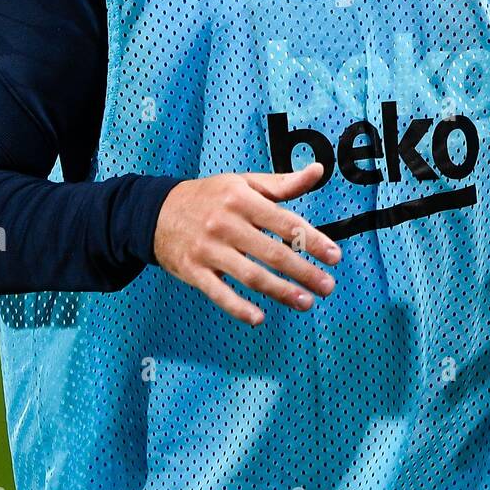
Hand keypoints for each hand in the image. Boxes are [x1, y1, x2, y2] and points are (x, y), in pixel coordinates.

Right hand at [152, 160, 340, 327]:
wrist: (155, 212)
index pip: (284, 222)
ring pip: (250, 275)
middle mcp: (226, 224)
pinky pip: (219, 293)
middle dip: (304, 271)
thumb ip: (282, 184)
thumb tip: (318, 171)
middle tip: (327, 286)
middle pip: (272, 252)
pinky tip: (259, 318)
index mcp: (241, 200)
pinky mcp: (193, 271)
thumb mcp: (243, 183)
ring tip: (306, 302)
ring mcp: (208, 249)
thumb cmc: (208, 197)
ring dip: (281, 292)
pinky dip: (238, 307)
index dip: (312, 240)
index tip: (334, 256)